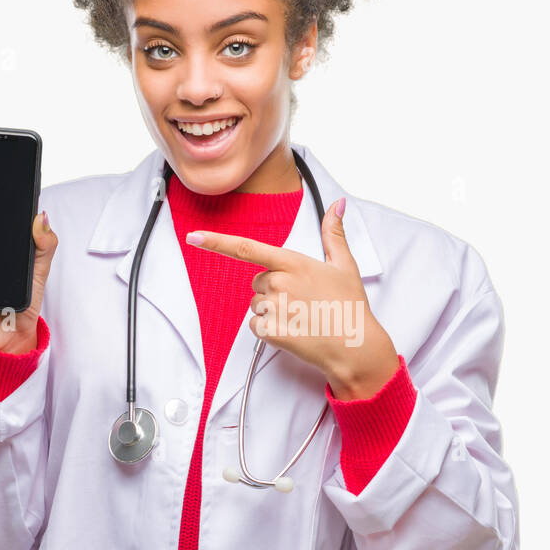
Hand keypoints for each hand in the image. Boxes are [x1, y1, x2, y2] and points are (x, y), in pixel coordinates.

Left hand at [184, 197, 398, 398]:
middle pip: (258, 282)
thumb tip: (338, 204)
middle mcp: (280, 282)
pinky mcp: (271, 331)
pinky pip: (256, 326)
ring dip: (273, 311)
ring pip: (257, 305)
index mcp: (294, 262)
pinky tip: (294, 331)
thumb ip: (334, 233)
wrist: (355, 346)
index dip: (216, 242)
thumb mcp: (344, 265)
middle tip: (303, 301)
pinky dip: (270, 330)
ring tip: (302, 317)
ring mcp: (274, 307)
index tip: (194, 237)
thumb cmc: (350, 306)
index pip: (247, 248)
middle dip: (273, 290)